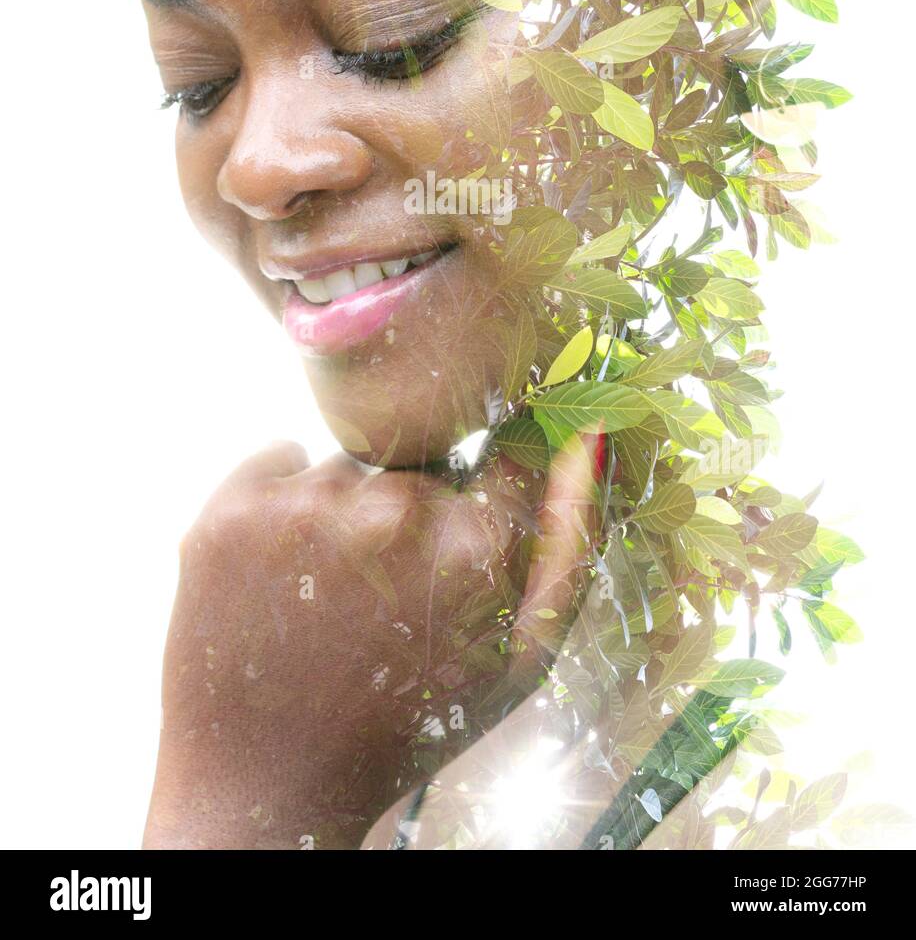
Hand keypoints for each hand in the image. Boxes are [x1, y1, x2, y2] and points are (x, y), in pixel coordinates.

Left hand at [143, 435, 598, 849]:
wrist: (268, 785)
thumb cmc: (408, 723)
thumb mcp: (522, 660)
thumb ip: (573, 544)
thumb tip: (590, 438)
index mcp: (471, 548)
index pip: (508, 455)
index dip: (487, 495)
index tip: (464, 524)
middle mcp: (388, 514)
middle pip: (422, 466)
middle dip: (415, 515)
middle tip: (386, 596)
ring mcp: (301, 510)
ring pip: (350, 467)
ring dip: (345, 512)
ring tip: (330, 597)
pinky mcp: (230, 511)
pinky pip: (282, 458)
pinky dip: (284, 500)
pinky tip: (283, 572)